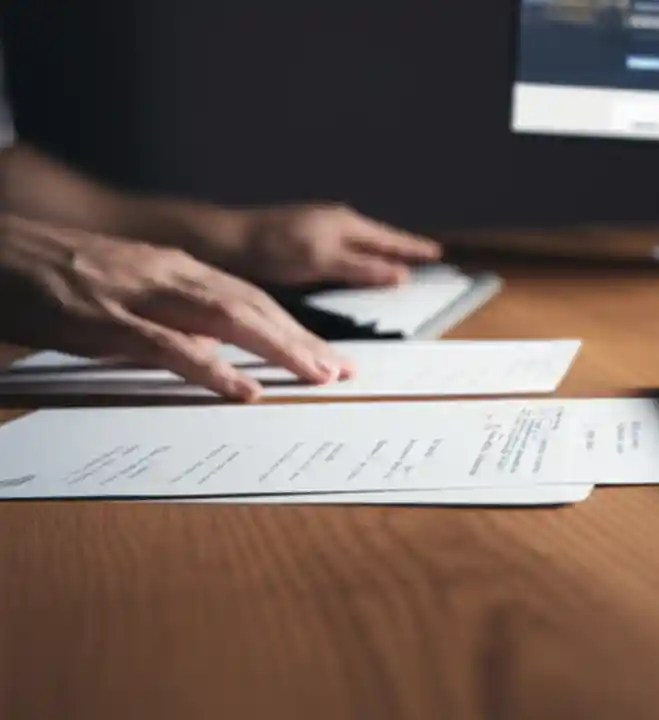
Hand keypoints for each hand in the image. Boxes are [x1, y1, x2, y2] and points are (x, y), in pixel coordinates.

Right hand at [0, 215, 354, 400]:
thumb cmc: (55, 276)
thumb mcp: (126, 292)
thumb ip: (172, 318)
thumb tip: (216, 353)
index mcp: (174, 268)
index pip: (252, 298)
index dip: (296, 328)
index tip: (331, 357)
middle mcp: (168, 273)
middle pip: (253, 306)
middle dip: (303, 340)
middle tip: (343, 373)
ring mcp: (137, 294)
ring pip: (226, 317)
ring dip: (278, 348)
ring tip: (315, 376)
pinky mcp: (104, 320)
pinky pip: (168, 346)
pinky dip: (211, 368)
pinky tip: (243, 389)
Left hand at [213, 204, 440, 287]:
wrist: (222, 241)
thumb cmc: (271, 250)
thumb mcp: (322, 261)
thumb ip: (363, 267)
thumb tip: (402, 274)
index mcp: (345, 223)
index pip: (390, 238)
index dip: (413, 248)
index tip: (437, 253)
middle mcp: (335, 220)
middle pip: (378, 237)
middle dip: (401, 247)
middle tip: (424, 256)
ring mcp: (317, 227)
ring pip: (359, 241)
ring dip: (379, 252)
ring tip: (395, 262)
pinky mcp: (301, 238)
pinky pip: (342, 247)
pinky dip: (357, 256)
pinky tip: (351, 264)